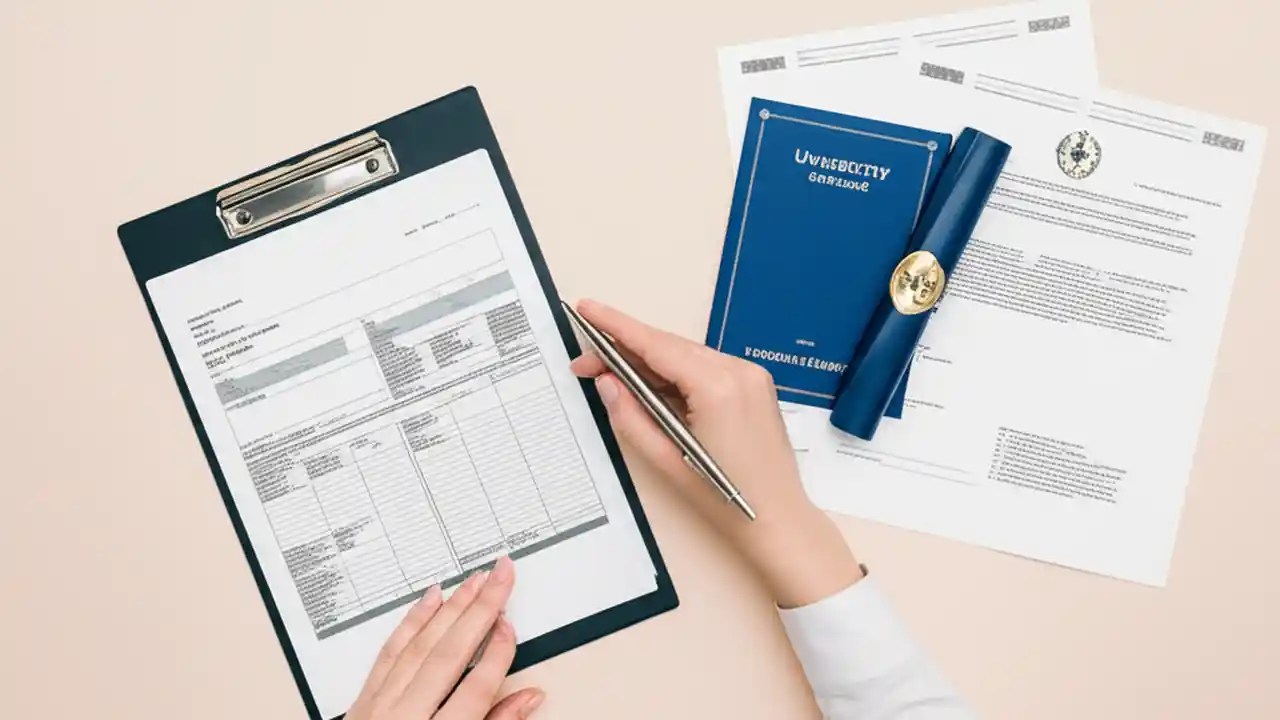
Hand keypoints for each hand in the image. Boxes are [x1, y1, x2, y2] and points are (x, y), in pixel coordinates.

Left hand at [347, 557, 543, 719]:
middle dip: (480, 609)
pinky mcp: (362, 702)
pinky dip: (411, 623)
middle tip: (501, 574)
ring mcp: (379, 708)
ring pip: (419, 646)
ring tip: (473, 580)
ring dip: (450, 608)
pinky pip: (389, 652)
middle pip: (449, 655)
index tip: (513, 626)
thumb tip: (530, 699)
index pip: (475, 690)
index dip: (498, 655)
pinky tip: (429, 601)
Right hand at [569, 300, 863, 607]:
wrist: (779, 520)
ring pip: (687, 355)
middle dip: (625, 351)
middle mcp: (738, 371)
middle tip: (585, 363)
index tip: (587, 310)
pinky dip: (675, 372)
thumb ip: (631, 416)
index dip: (616, 326)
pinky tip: (651, 385)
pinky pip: (706, 367)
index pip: (656, 345)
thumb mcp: (666, 460)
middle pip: (670, 346)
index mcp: (717, 387)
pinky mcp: (755, 385)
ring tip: (612, 375)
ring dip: (649, 362)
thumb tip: (606, 382)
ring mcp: (751, 376)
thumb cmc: (726, 500)